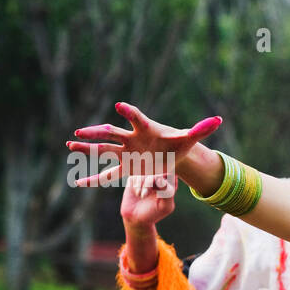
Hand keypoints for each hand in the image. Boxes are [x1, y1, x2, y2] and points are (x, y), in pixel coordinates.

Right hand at [67, 102, 221, 187]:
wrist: (171, 153)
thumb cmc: (178, 143)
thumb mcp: (190, 139)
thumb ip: (202, 129)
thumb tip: (219, 119)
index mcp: (146, 128)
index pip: (136, 118)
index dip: (129, 112)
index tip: (119, 107)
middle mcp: (132, 139)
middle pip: (112, 134)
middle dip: (97, 133)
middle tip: (81, 132)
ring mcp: (126, 153)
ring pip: (104, 151)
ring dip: (88, 149)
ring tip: (70, 145)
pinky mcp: (127, 167)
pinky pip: (108, 175)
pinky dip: (94, 179)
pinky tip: (78, 182)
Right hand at [119, 173, 177, 226]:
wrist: (136, 218)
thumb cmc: (153, 213)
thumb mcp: (165, 206)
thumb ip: (167, 193)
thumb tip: (160, 179)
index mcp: (169, 186)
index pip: (172, 175)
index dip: (166, 179)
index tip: (160, 189)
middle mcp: (158, 180)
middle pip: (158, 173)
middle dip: (152, 182)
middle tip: (147, 193)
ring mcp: (146, 179)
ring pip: (147, 175)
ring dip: (145, 185)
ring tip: (143, 196)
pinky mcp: (135, 179)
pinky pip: (137, 177)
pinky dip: (137, 185)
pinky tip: (138, 194)